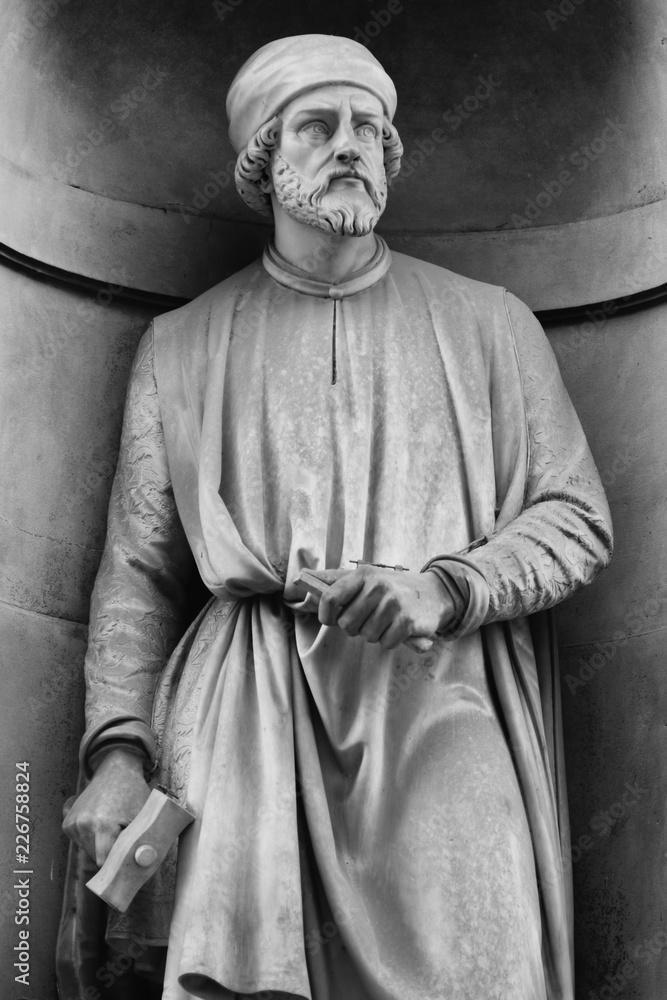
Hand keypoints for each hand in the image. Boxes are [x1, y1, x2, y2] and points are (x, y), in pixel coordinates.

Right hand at [62, 748, 150, 866]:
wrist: (115, 769)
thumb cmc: (133, 792)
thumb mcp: (142, 816)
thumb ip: (140, 842)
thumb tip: (142, 866)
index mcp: (102, 825)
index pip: (104, 863)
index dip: (116, 865)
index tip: (125, 863)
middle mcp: (83, 825)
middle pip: (96, 857)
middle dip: (110, 854)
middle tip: (122, 838)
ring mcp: (72, 823)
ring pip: (87, 850)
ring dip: (100, 845)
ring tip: (112, 826)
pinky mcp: (67, 822)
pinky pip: (79, 841)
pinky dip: (90, 837)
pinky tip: (100, 821)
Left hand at [309, 566, 454, 648]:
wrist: (434, 593)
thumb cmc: (394, 587)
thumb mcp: (367, 577)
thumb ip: (336, 580)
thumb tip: (303, 577)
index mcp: (363, 575)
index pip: (330, 599)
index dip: (325, 615)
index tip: (332, 621)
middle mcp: (377, 586)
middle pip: (347, 624)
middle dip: (357, 628)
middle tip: (371, 619)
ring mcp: (393, 603)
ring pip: (366, 636)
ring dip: (376, 634)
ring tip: (388, 621)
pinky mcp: (407, 621)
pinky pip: (386, 643)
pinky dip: (391, 641)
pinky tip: (400, 628)